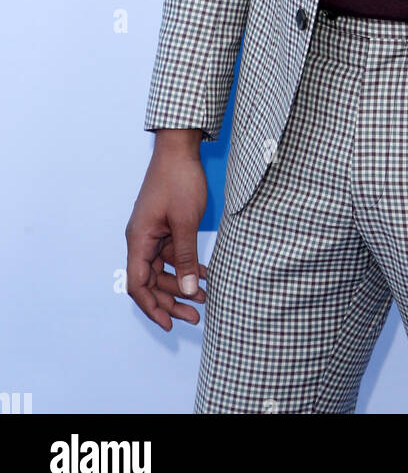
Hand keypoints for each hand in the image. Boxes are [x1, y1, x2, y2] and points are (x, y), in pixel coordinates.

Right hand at [125, 132, 208, 331]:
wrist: (180, 148)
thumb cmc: (179, 180)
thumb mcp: (185, 221)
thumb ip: (185, 257)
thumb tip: (186, 289)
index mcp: (139, 239)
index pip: (137, 284)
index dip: (152, 307)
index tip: (169, 325)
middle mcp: (142, 239)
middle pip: (151, 281)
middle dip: (172, 300)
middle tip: (195, 316)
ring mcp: (153, 232)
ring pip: (164, 269)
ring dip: (182, 283)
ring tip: (206, 297)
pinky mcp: (165, 226)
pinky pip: (173, 253)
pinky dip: (187, 265)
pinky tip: (206, 274)